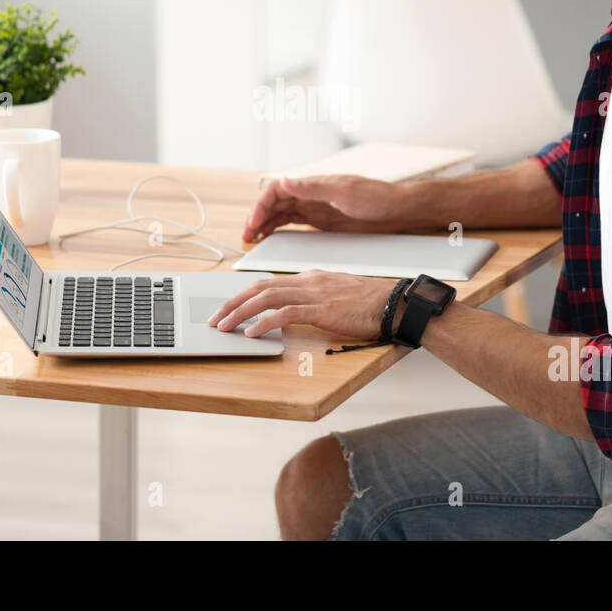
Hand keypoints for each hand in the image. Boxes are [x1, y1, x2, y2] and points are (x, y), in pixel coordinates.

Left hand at [207, 269, 398, 339]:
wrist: (396, 303)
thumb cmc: (372, 304)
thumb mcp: (337, 296)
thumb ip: (315, 299)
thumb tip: (295, 312)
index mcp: (311, 277)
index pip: (268, 282)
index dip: (244, 294)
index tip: (228, 307)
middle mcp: (308, 281)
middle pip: (259, 287)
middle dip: (233, 303)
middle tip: (215, 318)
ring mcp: (314, 293)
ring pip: (266, 298)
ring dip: (240, 313)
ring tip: (224, 327)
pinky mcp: (322, 309)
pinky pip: (285, 314)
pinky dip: (263, 323)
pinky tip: (251, 333)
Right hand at [242, 174, 411, 242]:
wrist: (398, 209)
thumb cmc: (376, 197)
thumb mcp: (344, 193)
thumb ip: (313, 188)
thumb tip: (286, 182)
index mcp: (313, 185)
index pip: (276, 191)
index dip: (260, 207)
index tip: (253, 224)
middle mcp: (310, 194)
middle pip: (274, 203)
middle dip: (257, 218)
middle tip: (247, 237)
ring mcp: (316, 207)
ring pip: (281, 214)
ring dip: (265, 225)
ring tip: (253, 240)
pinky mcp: (322, 220)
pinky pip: (294, 223)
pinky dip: (279, 229)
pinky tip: (272, 239)